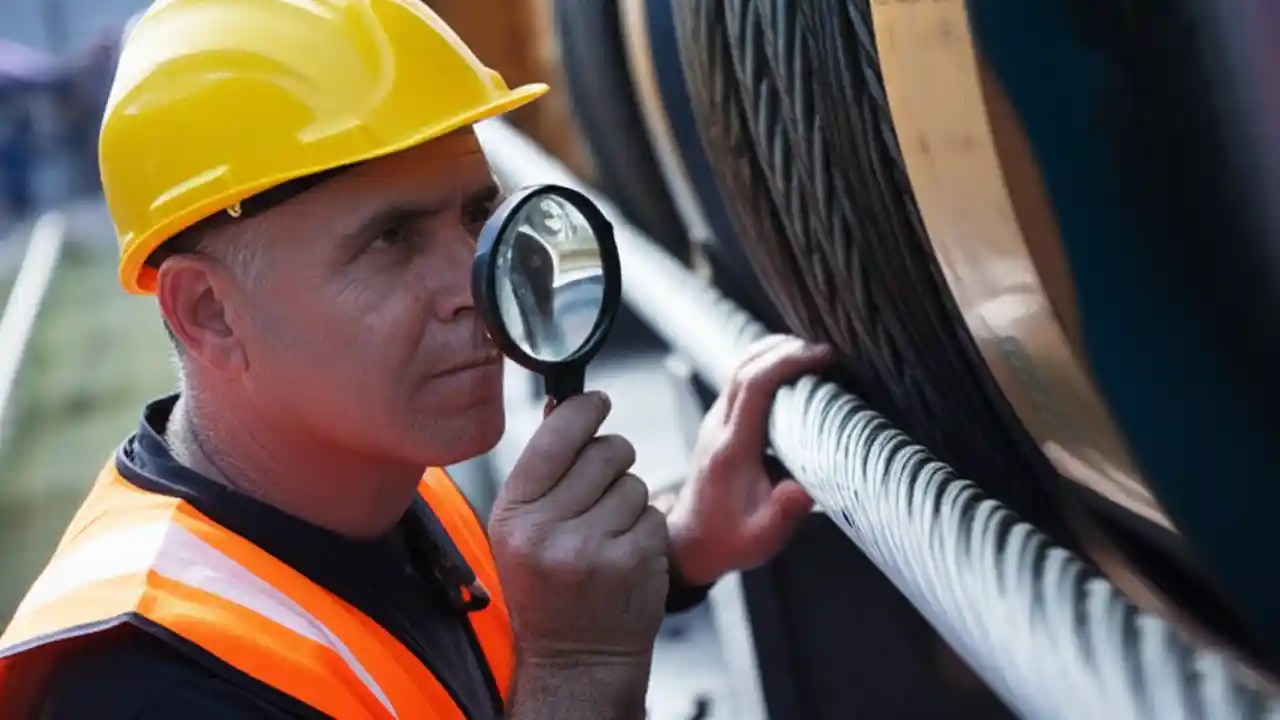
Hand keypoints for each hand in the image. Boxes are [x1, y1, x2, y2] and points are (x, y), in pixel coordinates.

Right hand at [489, 391, 668, 666]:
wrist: (575, 658)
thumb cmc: (548, 587)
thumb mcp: (523, 527)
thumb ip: (543, 468)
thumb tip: (566, 406)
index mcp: (512, 513)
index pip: (556, 436)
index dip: (584, 411)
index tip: (598, 402)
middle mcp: (546, 530)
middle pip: (606, 452)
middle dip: (613, 460)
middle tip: (603, 489)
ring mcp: (591, 547)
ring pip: (635, 483)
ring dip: (630, 501)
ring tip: (608, 533)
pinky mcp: (632, 562)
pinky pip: (654, 515)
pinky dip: (646, 530)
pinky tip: (626, 554)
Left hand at [668, 336, 833, 586]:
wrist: (692, 542)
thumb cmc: (730, 538)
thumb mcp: (762, 537)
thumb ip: (782, 513)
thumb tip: (802, 490)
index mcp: (731, 447)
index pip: (755, 386)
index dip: (789, 362)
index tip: (824, 356)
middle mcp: (719, 426)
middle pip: (745, 365)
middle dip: (785, 348)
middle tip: (826, 350)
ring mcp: (716, 422)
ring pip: (740, 367)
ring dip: (774, 352)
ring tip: (813, 354)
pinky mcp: (721, 424)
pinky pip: (741, 381)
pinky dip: (767, 366)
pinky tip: (793, 372)